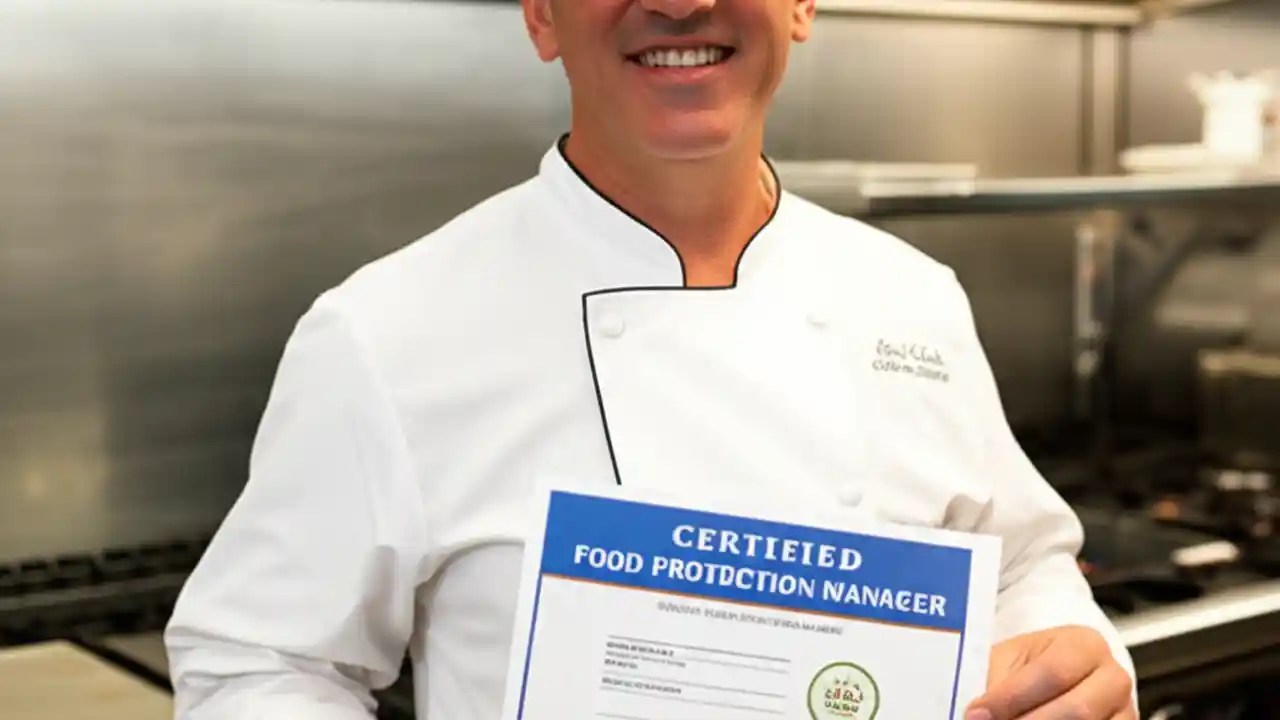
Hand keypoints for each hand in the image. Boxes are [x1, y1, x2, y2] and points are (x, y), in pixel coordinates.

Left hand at [965, 625, 1135, 719]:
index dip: (1012, 697)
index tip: (978, 713)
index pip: (1052, 673)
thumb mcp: (1007, 661)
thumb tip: (980, 714)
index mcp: (1085, 645)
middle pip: (1077, 711)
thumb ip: (996, 684)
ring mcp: (1124, 711)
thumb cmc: (1026, 665)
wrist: (1048, 677)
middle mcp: (1113, 678)